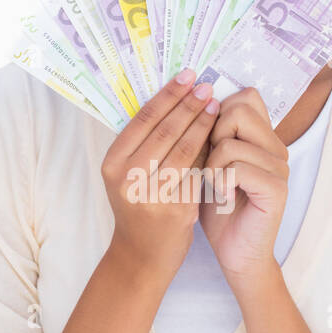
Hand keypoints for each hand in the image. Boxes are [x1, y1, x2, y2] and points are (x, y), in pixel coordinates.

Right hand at [100, 69, 220, 278]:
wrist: (142, 255)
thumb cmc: (137, 208)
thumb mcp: (127, 175)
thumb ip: (142, 144)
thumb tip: (172, 99)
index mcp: (112, 164)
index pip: (142, 121)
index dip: (167, 96)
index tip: (186, 77)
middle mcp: (128, 178)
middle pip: (163, 132)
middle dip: (187, 105)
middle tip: (206, 86)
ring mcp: (152, 195)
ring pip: (182, 150)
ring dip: (201, 124)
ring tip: (215, 105)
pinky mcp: (177, 210)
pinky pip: (196, 173)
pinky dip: (209, 151)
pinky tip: (219, 137)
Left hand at [198, 87, 289, 288]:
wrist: (234, 251)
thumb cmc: (215, 205)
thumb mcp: (207, 160)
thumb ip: (210, 131)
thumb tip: (191, 96)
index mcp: (261, 136)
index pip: (245, 96)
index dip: (218, 109)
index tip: (209, 137)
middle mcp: (276, 146)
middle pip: (239, 109)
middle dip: (212, 134)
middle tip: (212, 163)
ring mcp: (280, 167)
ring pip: (231, 142)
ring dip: (211, 164)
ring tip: (216, 183)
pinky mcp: (277, 189)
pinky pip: (237, 168)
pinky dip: (220, 182)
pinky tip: (224, 196)